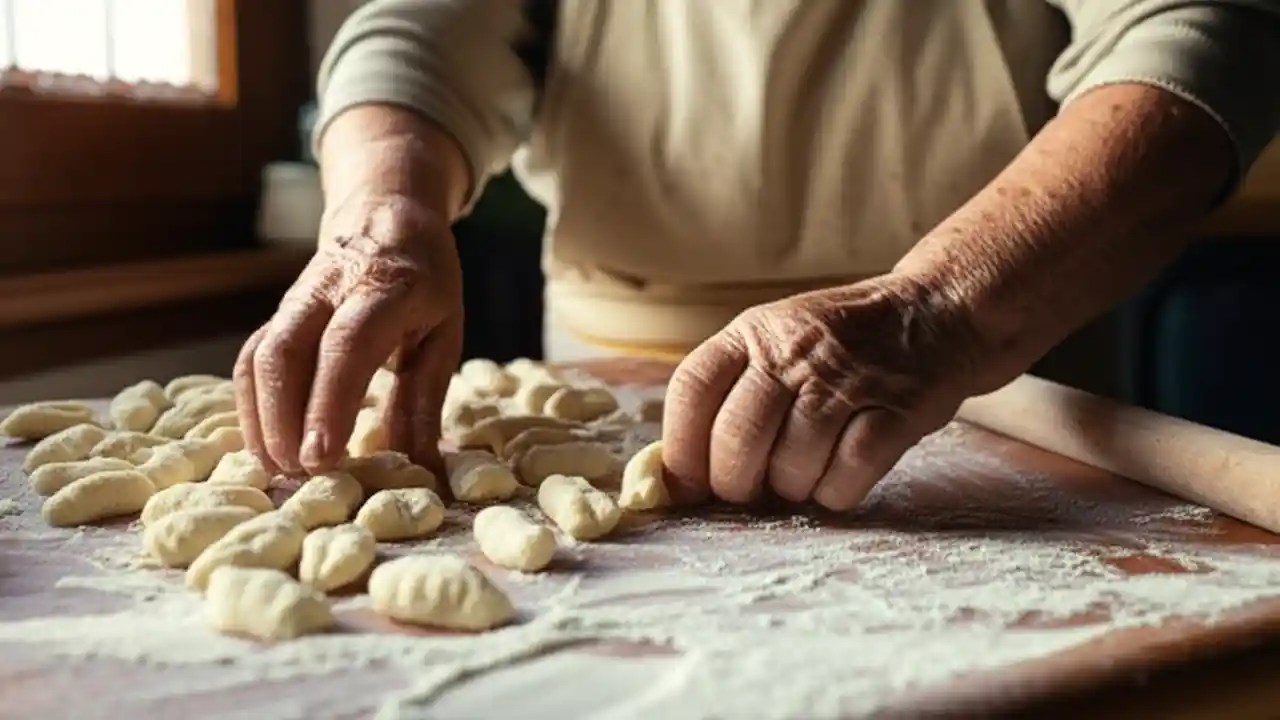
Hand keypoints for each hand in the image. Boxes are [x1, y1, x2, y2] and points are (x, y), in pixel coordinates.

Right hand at [235, 193, 462, 476]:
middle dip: (284, 419)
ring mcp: (296, 299)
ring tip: (279, 471)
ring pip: (260, 356)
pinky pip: (250, 360)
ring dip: (261, 419)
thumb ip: (425, 401)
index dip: (330, 401)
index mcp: (387, 289)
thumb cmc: (424, 282)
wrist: (385, 215)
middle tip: (300, 476)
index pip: (347, 344)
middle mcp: (330, 288)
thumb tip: (426, 474)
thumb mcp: (444, 333)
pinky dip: (251, 407)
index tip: (321, 455)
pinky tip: (265, 448)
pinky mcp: (276, 315)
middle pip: (287, 350)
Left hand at [661, 272, 986, 509]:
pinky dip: (835, 493)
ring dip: (789, 490)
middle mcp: (795, 351)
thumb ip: (729, 393)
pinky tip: (837, 480)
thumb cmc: (840, 345)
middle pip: (736, 439)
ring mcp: (848, 380)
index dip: (680, 450)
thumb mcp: (776, 341)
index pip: (693, 390)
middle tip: (750, 490)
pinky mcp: (897, 410)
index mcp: (754, 332)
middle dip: (734, 484)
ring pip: (790, 466)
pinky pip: (847, 476)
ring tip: (802, 475)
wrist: (936, 313)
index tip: (685, 486)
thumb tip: (678, 474)